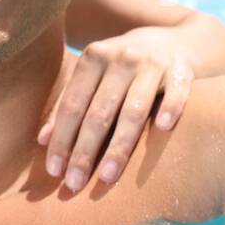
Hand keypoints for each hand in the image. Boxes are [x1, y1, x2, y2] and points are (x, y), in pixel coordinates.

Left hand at [38, 31, 194, 192]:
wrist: (174, 40)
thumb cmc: (125, 67)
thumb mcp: (95, 75)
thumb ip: (69, 104)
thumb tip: (42, 140)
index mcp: (94, 58)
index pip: (72, 105)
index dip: (62, 139)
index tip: (54, 171)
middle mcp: (121, 58)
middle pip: (98, 112)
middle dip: (85, 151)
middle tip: (74, 184)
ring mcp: (153, 63)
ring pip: (133, 110)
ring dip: (119, 147)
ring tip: (107, 177)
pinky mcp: (182, 70)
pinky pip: (177, 92)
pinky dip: (170, 108)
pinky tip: (162, 129)